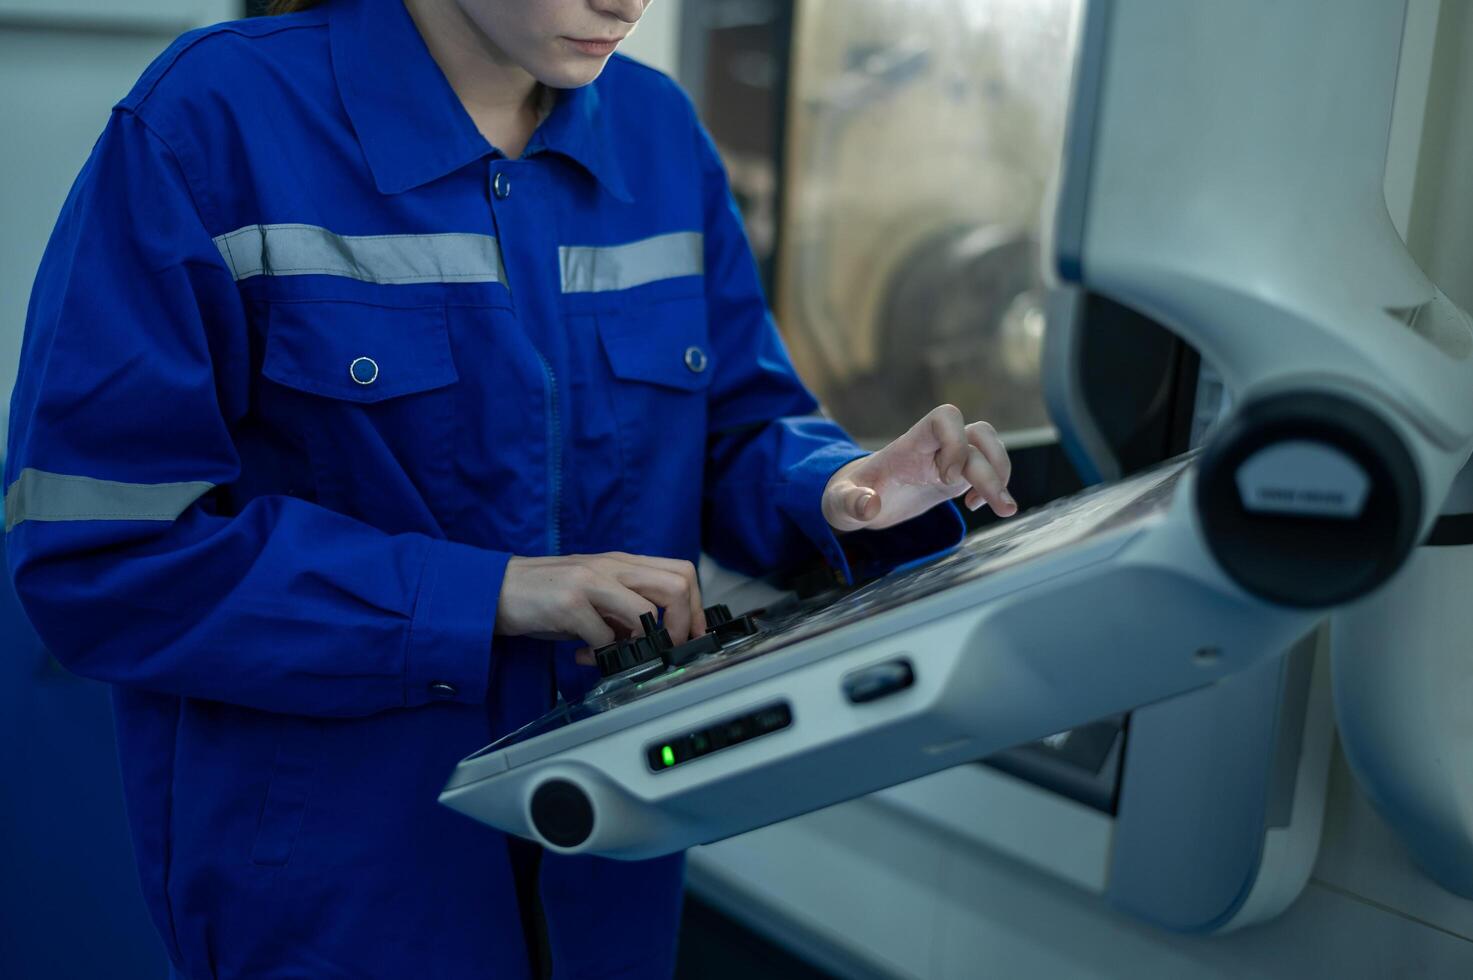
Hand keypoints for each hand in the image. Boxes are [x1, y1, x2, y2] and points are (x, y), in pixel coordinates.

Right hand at [495, 553, 705, 664]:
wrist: (495, 590)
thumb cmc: (546, 594)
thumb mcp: (594, 593)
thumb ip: (625, 608)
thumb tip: (654, 639)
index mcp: (622, 562)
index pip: (682, 572)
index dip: (696, 608)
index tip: (691, 635)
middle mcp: (611, 566)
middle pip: (677, 586)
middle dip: (683, 625)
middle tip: (666, 648)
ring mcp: (591, 582)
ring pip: (646, 611)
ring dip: (641, 643)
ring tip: (617, 652)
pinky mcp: (569, 604)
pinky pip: (604, 637)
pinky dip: (600, 655)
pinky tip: (583, 654)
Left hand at [822, 404, 1016, 532]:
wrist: (857, 499)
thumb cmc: (848, 494)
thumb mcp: (840, 501)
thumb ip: (851, 502)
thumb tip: (870, 506)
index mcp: (909, 444)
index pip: (944, 417)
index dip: (956, 441)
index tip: (945, 478)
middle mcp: (934, 446)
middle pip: (978, 436)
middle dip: (991, 468)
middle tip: (986, 505)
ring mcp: (947, 460)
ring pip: (989, 447)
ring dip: (1002, 474)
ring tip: (1001, 508)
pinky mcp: (955, 477)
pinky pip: (988, 468)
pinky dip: (994, 486)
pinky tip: (976, 506)